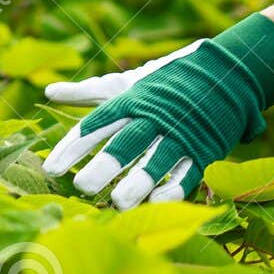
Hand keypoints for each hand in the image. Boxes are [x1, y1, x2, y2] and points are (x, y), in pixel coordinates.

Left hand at [40, 14, 273, 209]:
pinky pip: (187, 171)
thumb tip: (48, 93)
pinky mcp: (203, 148)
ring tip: (119, 203)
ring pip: (156, 160)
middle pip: (125, 143)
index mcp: (131, 100)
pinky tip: (157, 202)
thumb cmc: (166, 80)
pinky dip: (173, 187)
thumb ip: (87, 93)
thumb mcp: (126, 83)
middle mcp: (153, 117)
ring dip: (138, 182)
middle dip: (104, 164)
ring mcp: (180, 133)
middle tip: (82, 186)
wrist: (226, 71)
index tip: (51, 168)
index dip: (73, 147)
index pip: (96, 124)